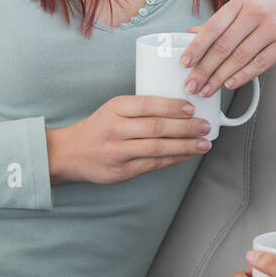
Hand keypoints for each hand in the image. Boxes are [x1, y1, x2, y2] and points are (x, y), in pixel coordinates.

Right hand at [49, 95, 211, 184]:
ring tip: (203, 144)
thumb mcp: (114, 108)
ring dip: (185, 146)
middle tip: (204, 126)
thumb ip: (141, 108)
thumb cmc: (100, 127)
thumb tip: (181, 108)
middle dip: (186, 127)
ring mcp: (118, 152)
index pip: (148, 104)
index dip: (172, 106)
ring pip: (158, 148)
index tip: (192, 107)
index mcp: (115, 108)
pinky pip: (153, 165)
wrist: (71, 152)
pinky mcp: (122, 171)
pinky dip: (174, 159)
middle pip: (156, 128)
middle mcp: (116, 129)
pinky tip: (187, 155)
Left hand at [180, 0, 275, 97]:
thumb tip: (193, 33)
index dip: (196, 48)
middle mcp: (254, 14)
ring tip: (207, 89)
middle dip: (204, 69)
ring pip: (239, 57)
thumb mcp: (248, 7)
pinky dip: (243, 76)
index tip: (184, 64)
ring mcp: (271, 29)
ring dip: (220, 77)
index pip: (212, 28)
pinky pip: (260, 63)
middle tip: (192, 84)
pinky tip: (230, 84)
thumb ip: (222, 22)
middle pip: (223, 46)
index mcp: (240, 4)